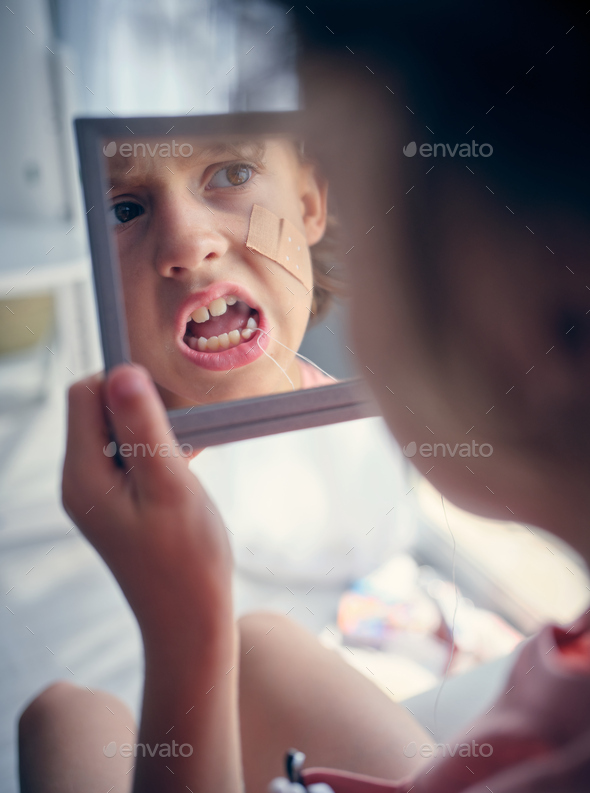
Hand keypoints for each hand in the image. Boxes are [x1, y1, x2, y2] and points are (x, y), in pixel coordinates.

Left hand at [62, 364, 232, 639]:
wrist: (190, 620)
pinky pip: (131, 454)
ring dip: (155, 427)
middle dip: (142, 403)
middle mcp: (81, 480)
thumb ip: (144, 430)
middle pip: (98, 408)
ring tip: (189, 451)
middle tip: (185, 426)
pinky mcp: (119, 501)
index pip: (84, 394)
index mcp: (83, 474)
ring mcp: (99, 492)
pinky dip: (159, 448)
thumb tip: (122, 373)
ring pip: (119, 429)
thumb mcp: (169, 487)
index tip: (169, 398)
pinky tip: (187, 465)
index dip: (124, 382)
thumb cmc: (187, 560)